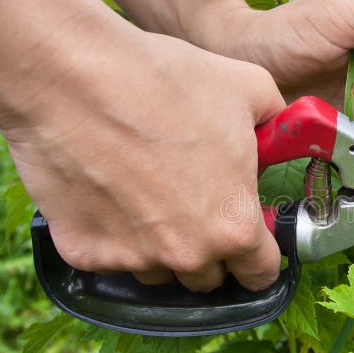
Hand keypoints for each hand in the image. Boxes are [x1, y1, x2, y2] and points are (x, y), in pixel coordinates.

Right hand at [0, 30, 285, 291]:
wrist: (73, 76)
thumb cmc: (166, 80)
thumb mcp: (250, 89)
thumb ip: (276, 124)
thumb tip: (279, 136)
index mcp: (235, 226)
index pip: (260, 274)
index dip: (260, 258)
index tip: (250, 241)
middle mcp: (187, 255)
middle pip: (208, 276)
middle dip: (209, 248)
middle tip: (194, 204)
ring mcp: (133, 258)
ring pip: (158, 270)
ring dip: (160, 246)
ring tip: (146, 194)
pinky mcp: (83, 252)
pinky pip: (108, 256)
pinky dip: (111, 233)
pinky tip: (105, 191)